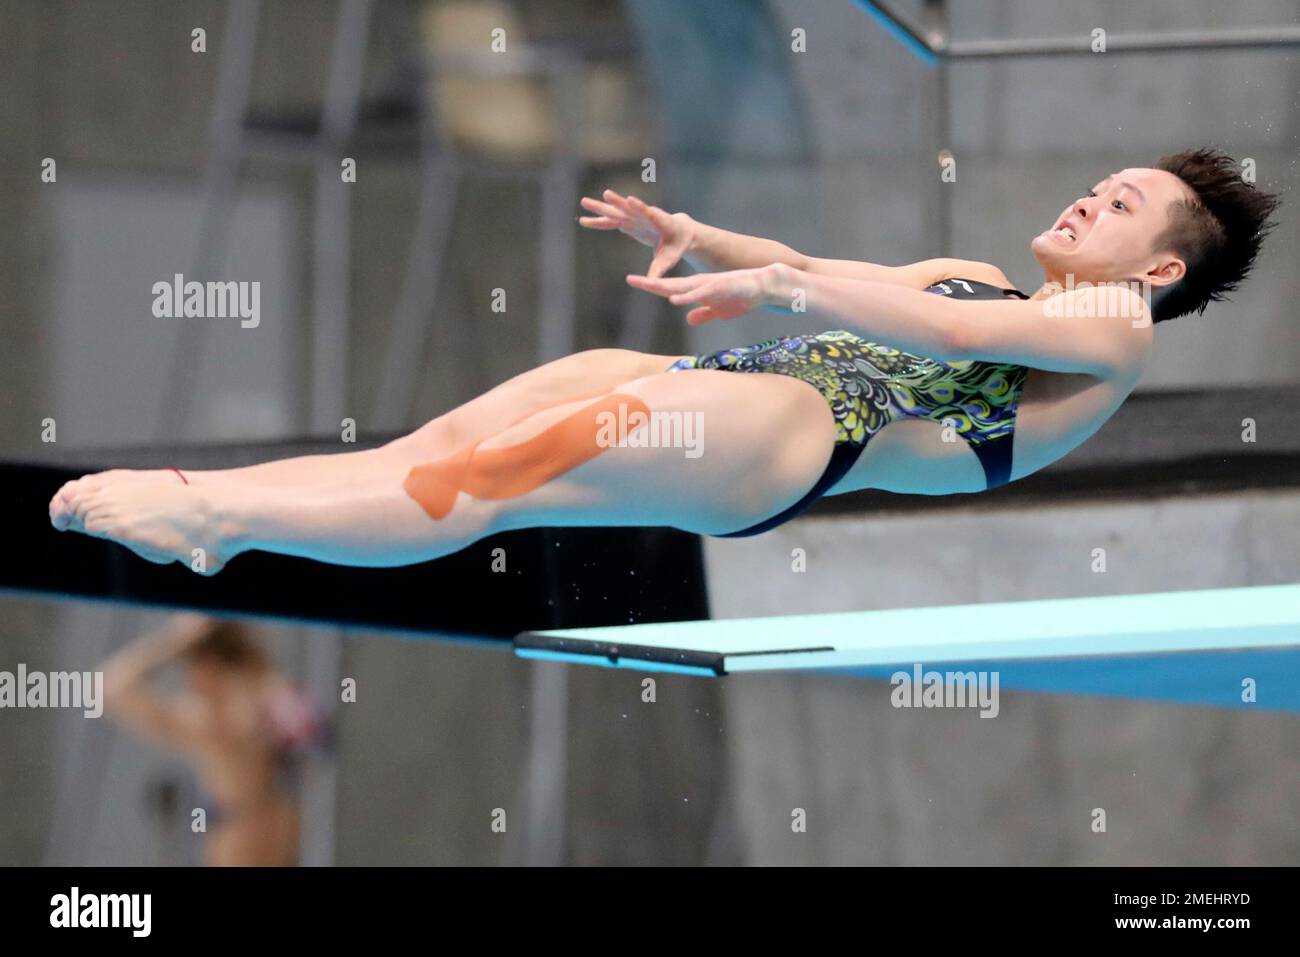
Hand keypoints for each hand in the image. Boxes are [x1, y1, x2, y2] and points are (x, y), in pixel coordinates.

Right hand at [579, 189, 696, 277]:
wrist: (677, 232)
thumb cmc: (677, 244)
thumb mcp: (670, 258)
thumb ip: (659, 268)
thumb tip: (651, 283)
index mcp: (660, 220)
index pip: (648, 212)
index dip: (639, 207)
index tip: (630, 200)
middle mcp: (644, 215)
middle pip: (629, 208)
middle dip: (617, 202)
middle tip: (606, 194)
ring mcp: (634, 217)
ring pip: (615, 212)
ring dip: (600, 208)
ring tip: (583, 202)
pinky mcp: (627, 222)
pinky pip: (610, 222)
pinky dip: (598, 222)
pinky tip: (582, 220)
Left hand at [626, 264, 789, 324]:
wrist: (763, 287)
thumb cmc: (742, 297)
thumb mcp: (720, 310)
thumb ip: (704, 314)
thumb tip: (689, 319)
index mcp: (698, 289)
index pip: (670, 288)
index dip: (652, 286)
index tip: (634, 282)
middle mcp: (700, 284)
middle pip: (670, 284)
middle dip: (650, 283)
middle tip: (630, 279)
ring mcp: (709, 284)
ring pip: (682, 285)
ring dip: (664, 286)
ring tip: (646, 284)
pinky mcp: (721, 287)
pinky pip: (700, 292)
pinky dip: (687, 296)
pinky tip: (674, 298)